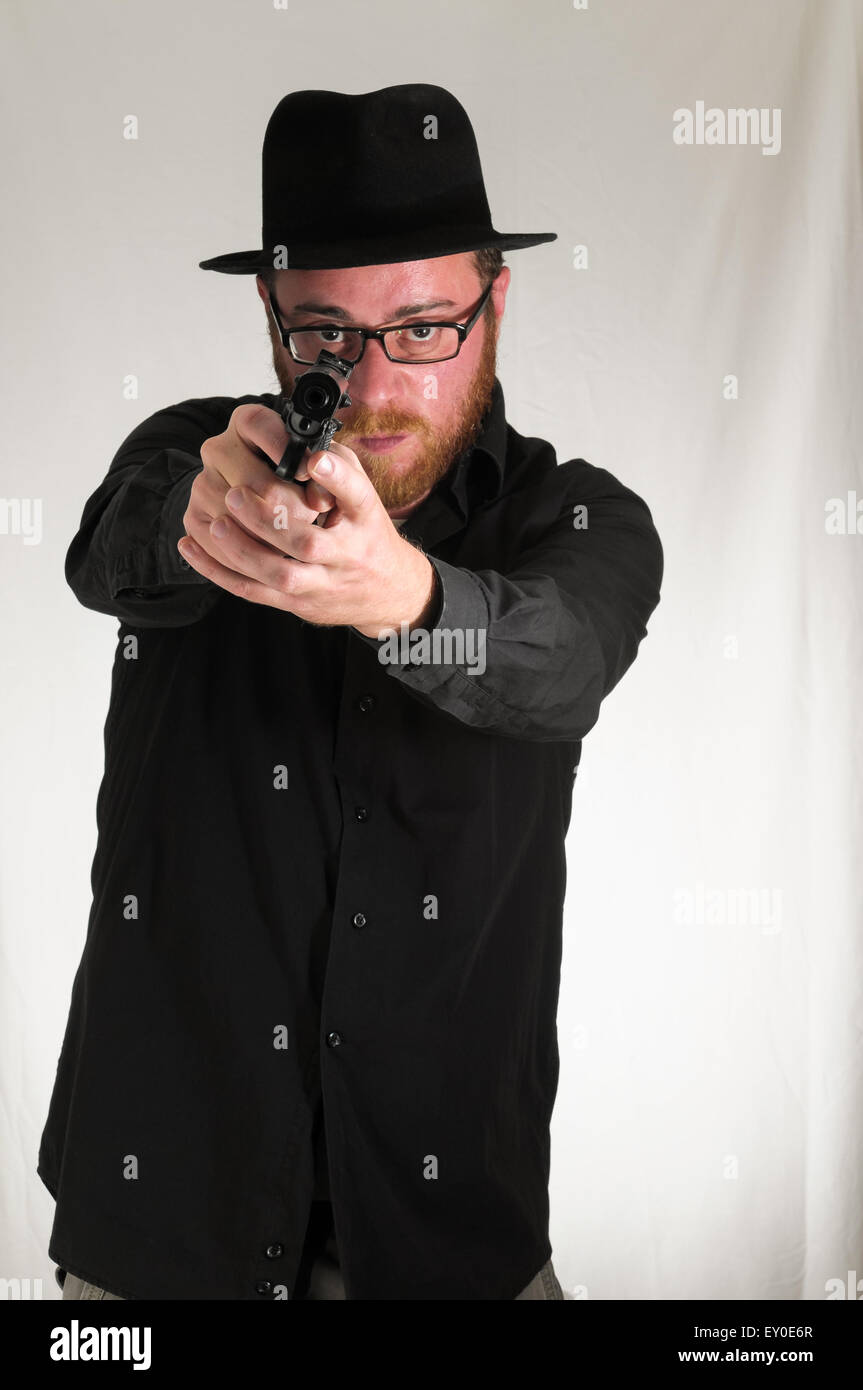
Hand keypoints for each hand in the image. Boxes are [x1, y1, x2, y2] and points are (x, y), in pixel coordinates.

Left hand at [179, 421, 437, 636]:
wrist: (387, 591)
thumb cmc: (366, 531)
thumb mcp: (364, 494)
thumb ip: (339, 467)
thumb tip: (303, 445)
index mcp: (365, 520)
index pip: (356, 496)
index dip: (336, 477)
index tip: (314, 460)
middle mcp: (347, 555)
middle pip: (307, 544)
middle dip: (269, 520)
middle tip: (236, 493)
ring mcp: (321, 584)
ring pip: (279, 575)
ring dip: (243, 551)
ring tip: (217, 524)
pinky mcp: (298, 604)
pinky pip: (254, 592)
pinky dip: (220, 572)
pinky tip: (193, 547)